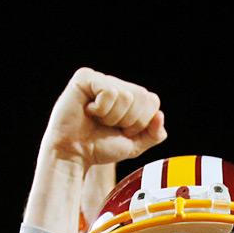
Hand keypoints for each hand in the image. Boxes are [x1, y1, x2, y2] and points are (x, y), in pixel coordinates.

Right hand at [41, 68, 167, 168]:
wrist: (74, 155)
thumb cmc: (100, 147)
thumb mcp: (134, 145)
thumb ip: (154, 134)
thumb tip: (159, 115)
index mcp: (129, 95)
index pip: (152, 100)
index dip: (141, 122)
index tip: (122, 130)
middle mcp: (116, 84)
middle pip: (142, 96)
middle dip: (128, 120)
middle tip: (108, 126)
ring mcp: (100, 79)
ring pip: (126, 95)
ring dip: (112, 116)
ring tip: (97, 119)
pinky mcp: (84, 77)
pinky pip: (108, 91)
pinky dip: (101, 109)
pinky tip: (88, 111)